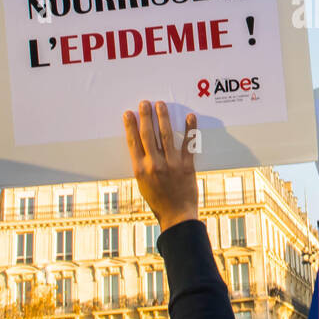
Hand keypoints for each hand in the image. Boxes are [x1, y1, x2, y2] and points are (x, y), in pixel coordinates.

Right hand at [123, 101, 197, 229]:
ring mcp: (171, 165)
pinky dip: (189, 129)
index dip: (130, 126)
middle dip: (145, 117)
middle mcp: (154, 165)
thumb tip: (140, 144)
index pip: (133, 142)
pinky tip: (189, 117)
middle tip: (144, 103)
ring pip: (166, 136)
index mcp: (140, 169)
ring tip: (160, 105)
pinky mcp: (187, 166)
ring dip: (163, 118)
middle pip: (148, 135)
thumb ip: (142, 164)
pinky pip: (188, 144)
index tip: (128, 113)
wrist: (176, 215)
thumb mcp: (143, 183)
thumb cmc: (158, 200)